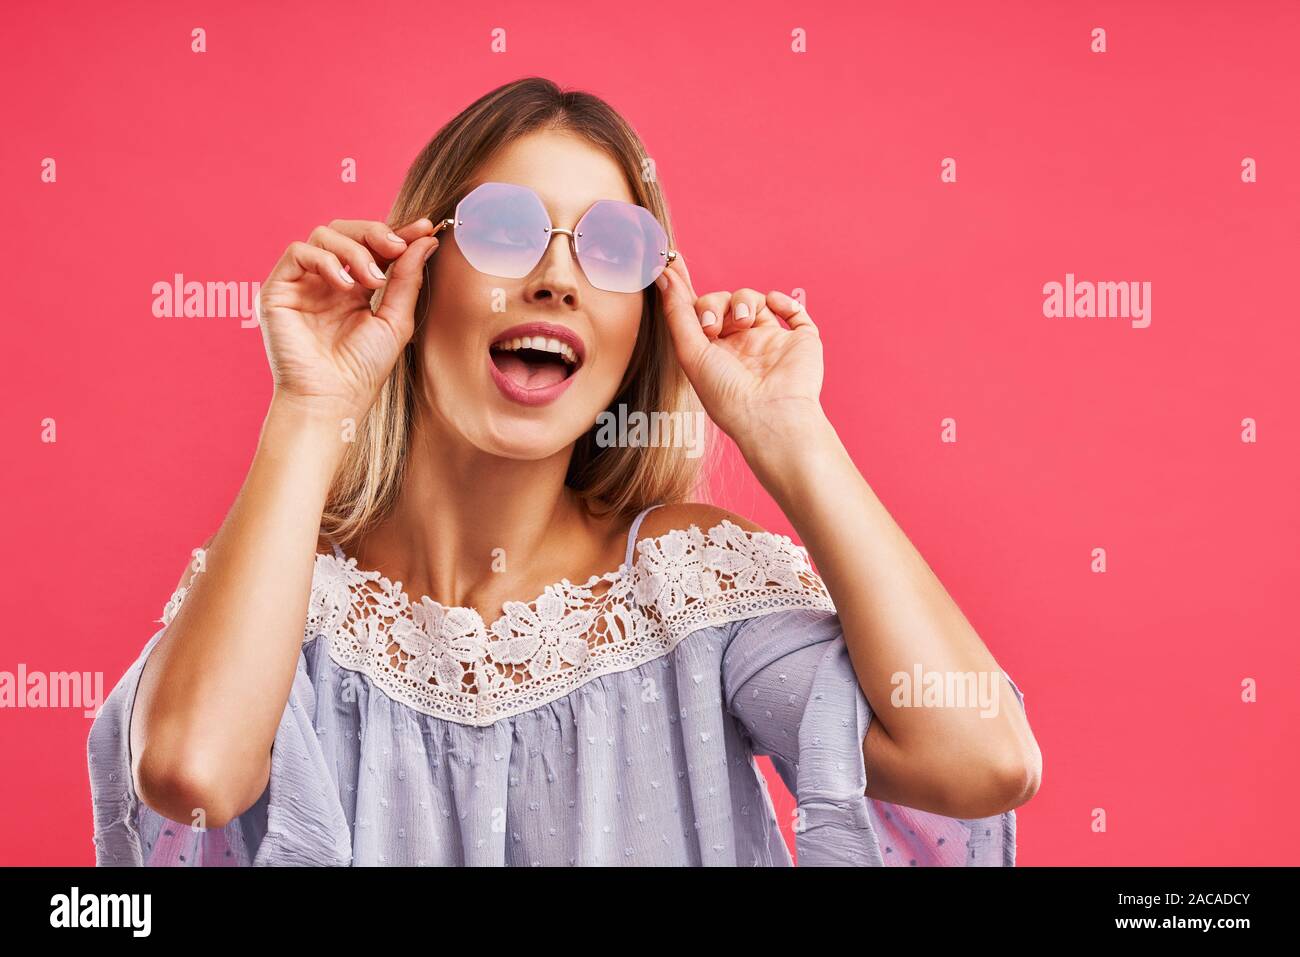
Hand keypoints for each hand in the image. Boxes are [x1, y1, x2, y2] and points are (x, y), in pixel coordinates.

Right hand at [256, 217, 439, 422]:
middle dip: (376, 233)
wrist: (332, 400)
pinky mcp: (278, 289)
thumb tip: (425, 240)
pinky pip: (298, 252)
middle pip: (347, 230)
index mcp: (355, 288)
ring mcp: (302, 283)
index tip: (425, 228)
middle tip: (397, 249)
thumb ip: (407, 279)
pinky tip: (345, 286)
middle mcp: (327, 280)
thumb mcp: (395, 320)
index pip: (374, 246)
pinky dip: (325, 260)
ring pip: (324, 234)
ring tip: (371, 281)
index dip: (398, 232)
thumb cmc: (362, 370)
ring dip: (354, 250)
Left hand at [656, 252, 824, 446]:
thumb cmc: (726, 394)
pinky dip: (784, 301)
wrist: (771, 415)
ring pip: (754, 299)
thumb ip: (676, 312)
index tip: (671, 261)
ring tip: (742, 323)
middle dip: (714, 303)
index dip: (685, 286)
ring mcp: (772, 342)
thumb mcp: (690, 352)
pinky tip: (773, 305)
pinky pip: (794, 310)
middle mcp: (741, 346)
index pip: (697, 311)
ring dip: (744, 301)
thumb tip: (661, 273)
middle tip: (712, 327)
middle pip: (723, 301)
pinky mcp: (800, 341)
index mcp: (713, 352)